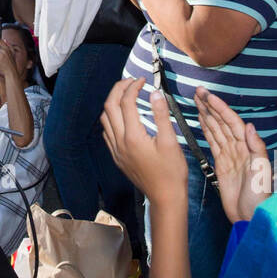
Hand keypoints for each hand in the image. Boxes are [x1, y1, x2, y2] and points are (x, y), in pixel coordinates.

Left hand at [99, 78, 186, 208]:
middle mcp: (120, 142)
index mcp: (133, 136)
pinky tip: (123, 117)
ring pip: (105, 119)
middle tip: (131, 82)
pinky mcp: (117, 157)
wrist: (165, 197)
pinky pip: (107, 132)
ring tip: (126, 95)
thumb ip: (161, 115)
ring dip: (113, 103)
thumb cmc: (171, 172)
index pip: (126, 102)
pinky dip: (112, 118)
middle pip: (109, 107)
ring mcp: (116, 151)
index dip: (133, 87)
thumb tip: (155, 93)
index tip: (143, 80)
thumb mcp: (170, 141)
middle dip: (118, 90)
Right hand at [195, 88, 270, 221]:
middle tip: (198, 91)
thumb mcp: (261, 171)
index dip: (220, 108)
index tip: (208, 96)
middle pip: (222, 122)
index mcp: (247, 147)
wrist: (250, 216)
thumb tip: (249, 125)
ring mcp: (229, 155)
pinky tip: (202, 120)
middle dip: (210, 106)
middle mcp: (238, 148)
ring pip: (216, 129)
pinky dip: (206, 129)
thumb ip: (256, 147)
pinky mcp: (221, 164)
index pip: (231, 122)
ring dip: (207, 114)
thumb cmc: (259, 196)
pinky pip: (213, 142)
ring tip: (197, 100)